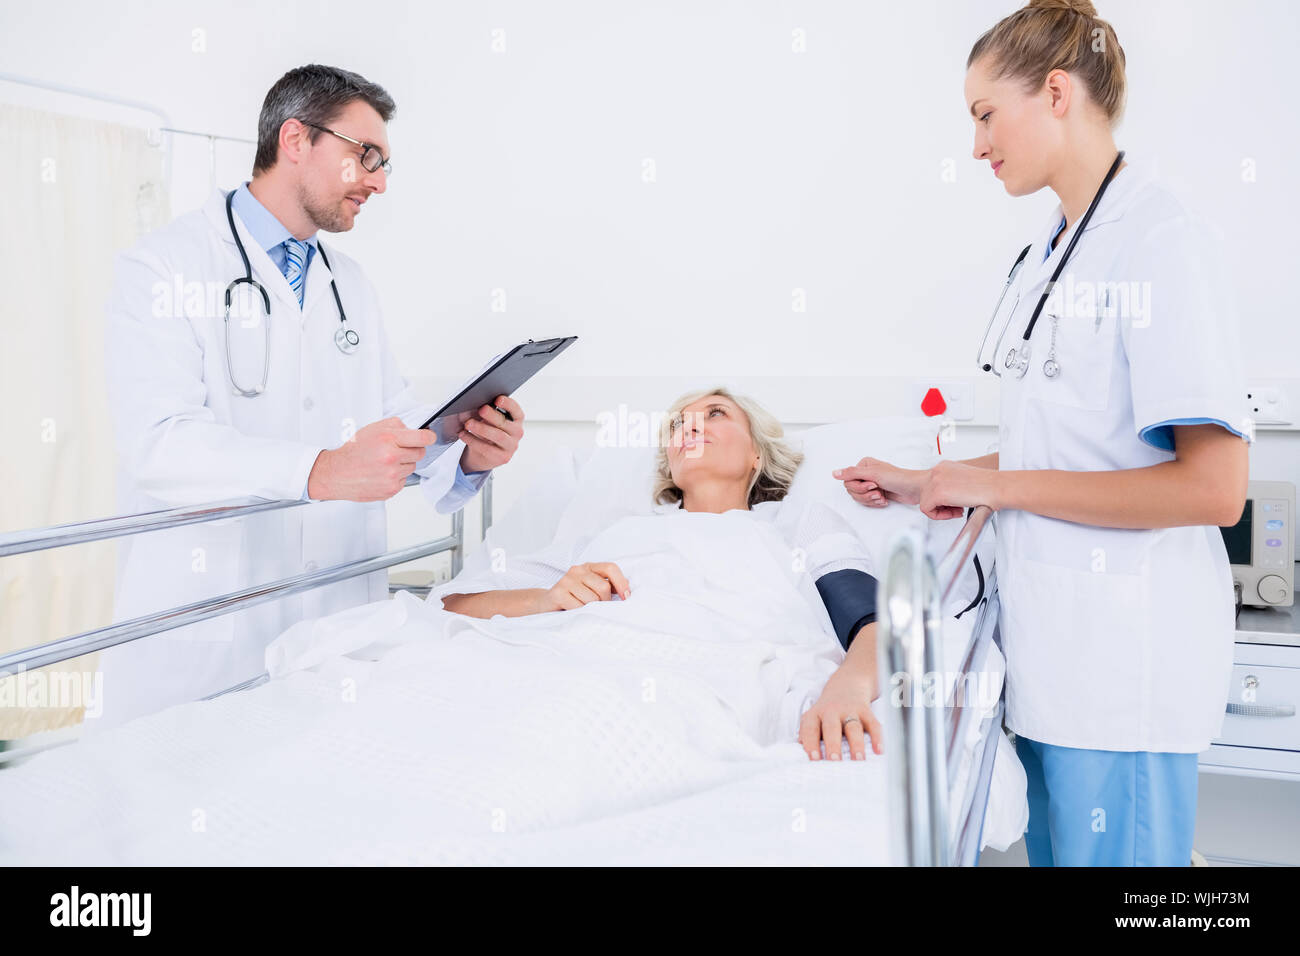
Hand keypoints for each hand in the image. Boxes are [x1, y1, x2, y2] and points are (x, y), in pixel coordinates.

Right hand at [308, 417, 435, 501]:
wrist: (337, 473)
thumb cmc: (354, 450)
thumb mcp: (373, 428)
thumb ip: (396, 425)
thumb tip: (414, 429)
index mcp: (389, 439)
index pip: (422, 438)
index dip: (429, 437)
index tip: (430, 437)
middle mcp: (392, 457)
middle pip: (420, 453)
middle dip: (411, 450)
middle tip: (396, 450)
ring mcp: (392, 475)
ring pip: (412, 467)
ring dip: (403, 464)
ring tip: (384, 462)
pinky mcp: (391, 489)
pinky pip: (404, 480)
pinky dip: (396, 476)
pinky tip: (382, 473)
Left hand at [458, 395, 524, 473]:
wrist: (484, 455)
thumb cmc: (487, 432)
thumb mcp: (489, 421)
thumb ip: (488, 413)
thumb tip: (476, 404)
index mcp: (516, 420)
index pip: (516, 411)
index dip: (508, 404)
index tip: (498, 399)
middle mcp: (517, 433)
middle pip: (505, 423)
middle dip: (492, 415)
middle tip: (481, 410)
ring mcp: (511, 447)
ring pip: (498, 436)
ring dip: (481, 428)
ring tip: (468, 423)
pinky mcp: (502, 458)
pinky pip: (487, 449)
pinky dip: (473, 440)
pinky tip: (463, 434)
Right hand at [533, 562, 630, 612]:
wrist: (545, 604)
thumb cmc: (573, 598)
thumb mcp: (591, 589)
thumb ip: (607, 586)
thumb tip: (627, 591)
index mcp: (589, 567)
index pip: (610, 568)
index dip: (621, 582)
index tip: (626, 597)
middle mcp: (578, 570)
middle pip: (603, 587)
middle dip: (604, 601)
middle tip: (597, 608)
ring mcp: (567, 580)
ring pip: (592, 600)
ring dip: (591, 609)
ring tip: (582, 609)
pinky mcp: (559, 593)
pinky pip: (579, 607)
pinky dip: (580, 613)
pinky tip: (573, 611)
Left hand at [799, 666, 882, 760]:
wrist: (847, 684)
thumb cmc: (827, 711)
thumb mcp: (813, 718)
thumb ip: (807, 735)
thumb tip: (801, 756)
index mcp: (815, 714)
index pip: (810, 729)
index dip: (810, 743)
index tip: (813, 759)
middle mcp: (831, 711)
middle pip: (831, 728)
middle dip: (832, 744)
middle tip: (834, 761)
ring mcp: (850, 710)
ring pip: (853, 727)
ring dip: (856, 744)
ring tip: (858, 759)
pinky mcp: (866, 710)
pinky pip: (873, 724)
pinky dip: (877, 737)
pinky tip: (879, 750)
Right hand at [834, 457, 926, 507]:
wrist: (915, 489)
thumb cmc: (898, 478)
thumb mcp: (873, 474)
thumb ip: (852, 473)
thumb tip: (835, 473)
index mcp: (863, 465)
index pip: (848, 481)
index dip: (859, 487)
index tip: (873, 485)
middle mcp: (865, 474)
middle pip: (852, 490)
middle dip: (866, 495)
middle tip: (878, 491)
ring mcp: (871, 484)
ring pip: (859, 497)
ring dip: (871, 500)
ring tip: (882, 496)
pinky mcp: (876, 493)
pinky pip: (867, 502)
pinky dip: (875, 503)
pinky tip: (884, 500)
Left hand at [916, 460, 1002, 519]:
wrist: (996, 487)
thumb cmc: (987, 486)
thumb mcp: (963, 480)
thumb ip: (950, 485)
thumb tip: (945, 496)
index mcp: (944, 466)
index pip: (931, 485)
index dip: (941, 498)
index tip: (955, 501)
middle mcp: (938, 470)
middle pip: (925, 493)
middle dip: (939, 504)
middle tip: (957, 507)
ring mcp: (936, 480)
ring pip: (925, 502)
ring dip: (941, 510)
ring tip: (958, 509)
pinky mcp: (937, 493)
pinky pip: (926, 509)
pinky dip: (939, 515)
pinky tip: (956, 512)